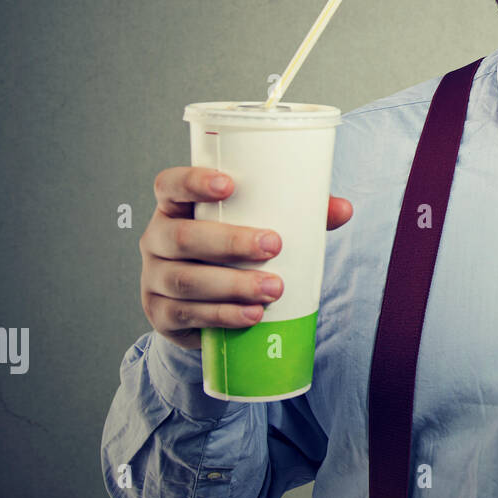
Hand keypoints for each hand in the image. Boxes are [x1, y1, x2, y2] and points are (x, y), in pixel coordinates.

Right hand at [138, 166, 353, 348]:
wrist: (206, 304)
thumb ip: (299, 213)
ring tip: (274, 288)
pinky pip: (187, 315)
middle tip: (273, 245)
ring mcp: (154, 278)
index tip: (228, 184)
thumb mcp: (257, 225)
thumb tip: (343, 208)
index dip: (191, 182)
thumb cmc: (235, 251)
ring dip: (232, 285)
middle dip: (229, 242)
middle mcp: (156, 239)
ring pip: (185, 280)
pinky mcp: (160, 315)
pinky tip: (252, 315)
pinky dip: (223, 315)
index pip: (169, 185)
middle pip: (180, 237)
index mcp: (176, 207)